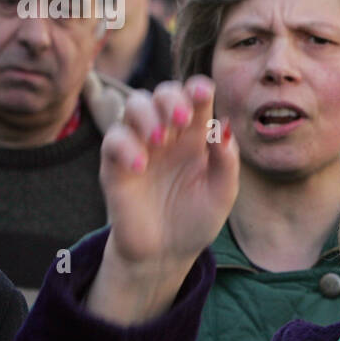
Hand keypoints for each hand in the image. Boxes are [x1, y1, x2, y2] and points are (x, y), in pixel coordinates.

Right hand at [88, 76, 238, 323]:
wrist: (166, 253)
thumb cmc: (197, 219)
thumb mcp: (222, 194)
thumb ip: (226, 162)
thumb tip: (225, 127)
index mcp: (197, 135)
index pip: (195, 97)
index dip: (198, 88)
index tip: (203, 93)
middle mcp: (168, 134)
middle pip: (163, 93)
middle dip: (171, 98)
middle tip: (182, 120)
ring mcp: (140, 145)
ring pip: (134, 105)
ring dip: (147, 114)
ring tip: (160, 139)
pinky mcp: (115, 165)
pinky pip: (113, 139)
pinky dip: (125, 146)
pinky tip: (140, 166)